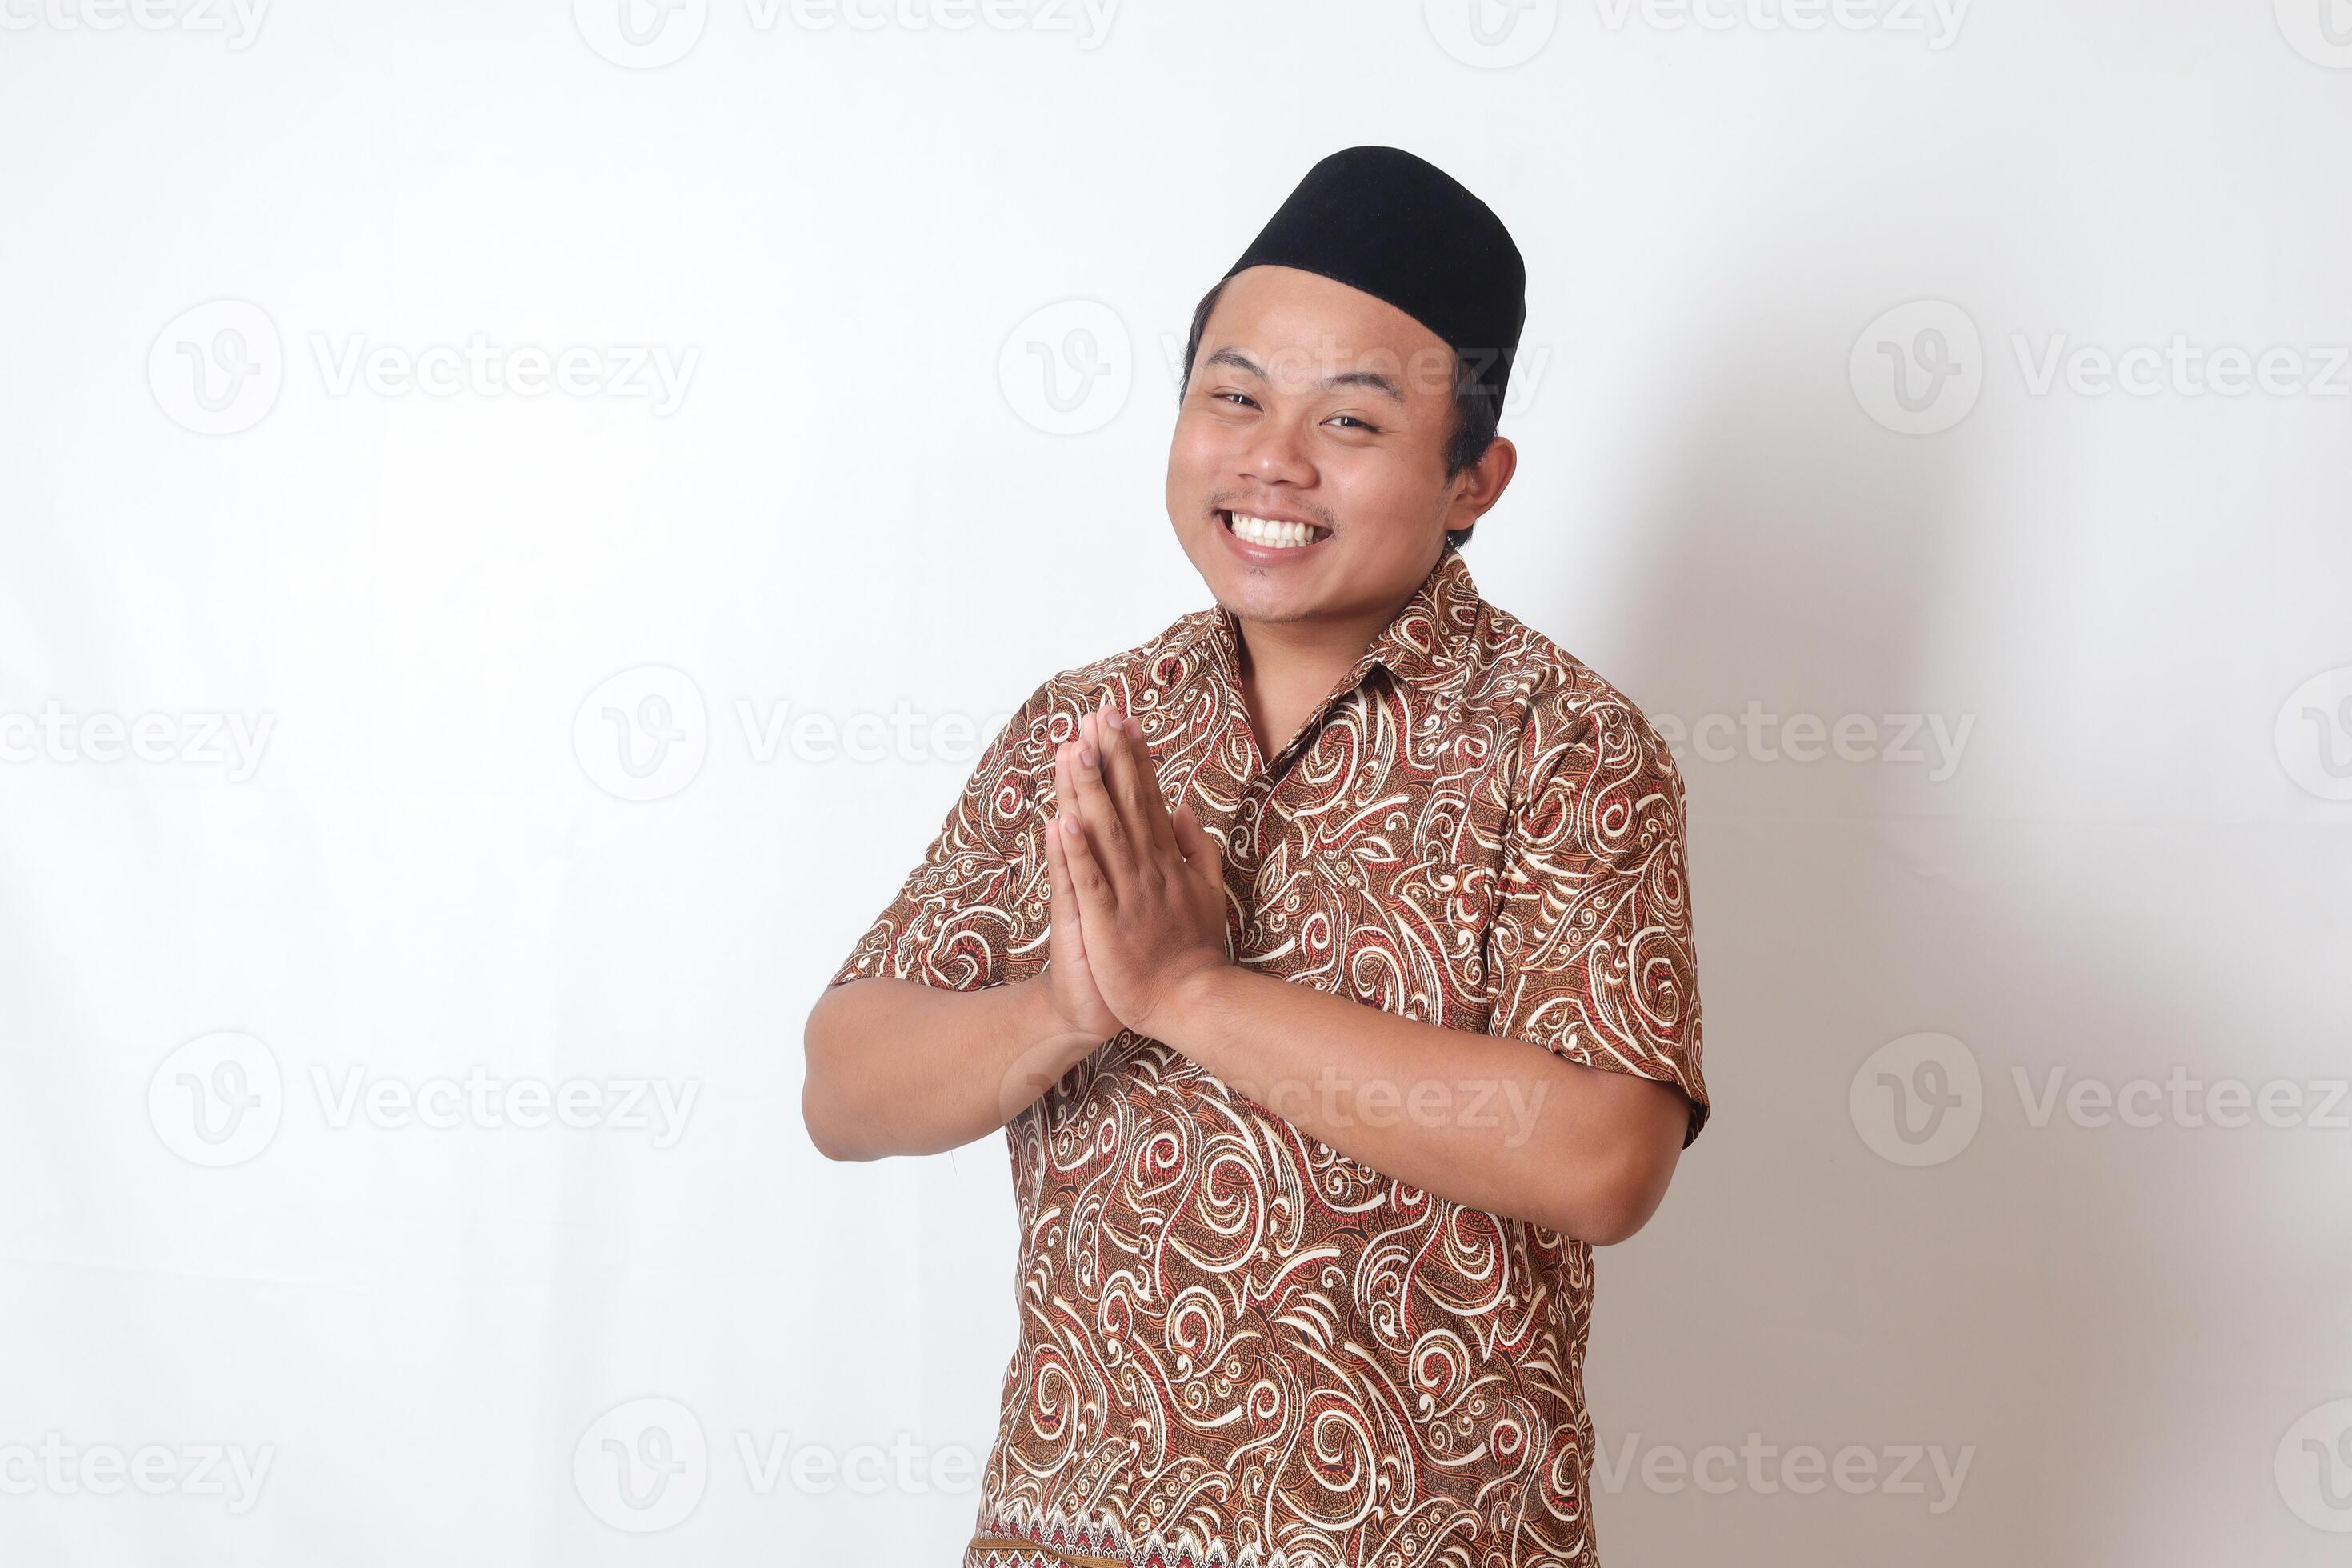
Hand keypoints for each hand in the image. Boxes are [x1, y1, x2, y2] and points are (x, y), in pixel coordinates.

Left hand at [1052, 699, 1230, 1037]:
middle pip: (1125, 804)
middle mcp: (1148, 868)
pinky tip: (1064, 820)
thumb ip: (1196, 848)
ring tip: (1076, 750)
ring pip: (1105, 833)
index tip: (1122, 720)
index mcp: (1167, 859)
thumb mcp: (1206, 890)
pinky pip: (1088, 882)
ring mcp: (1127, 894)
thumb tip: (1182, 807)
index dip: (1133, 758)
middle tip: (1096, 715)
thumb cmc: (1193, 950)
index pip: (1147, 798)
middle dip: (1110, 758)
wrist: (1189, 1003)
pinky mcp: (1106, 922)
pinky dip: (1076, 851)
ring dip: (1090, 791)